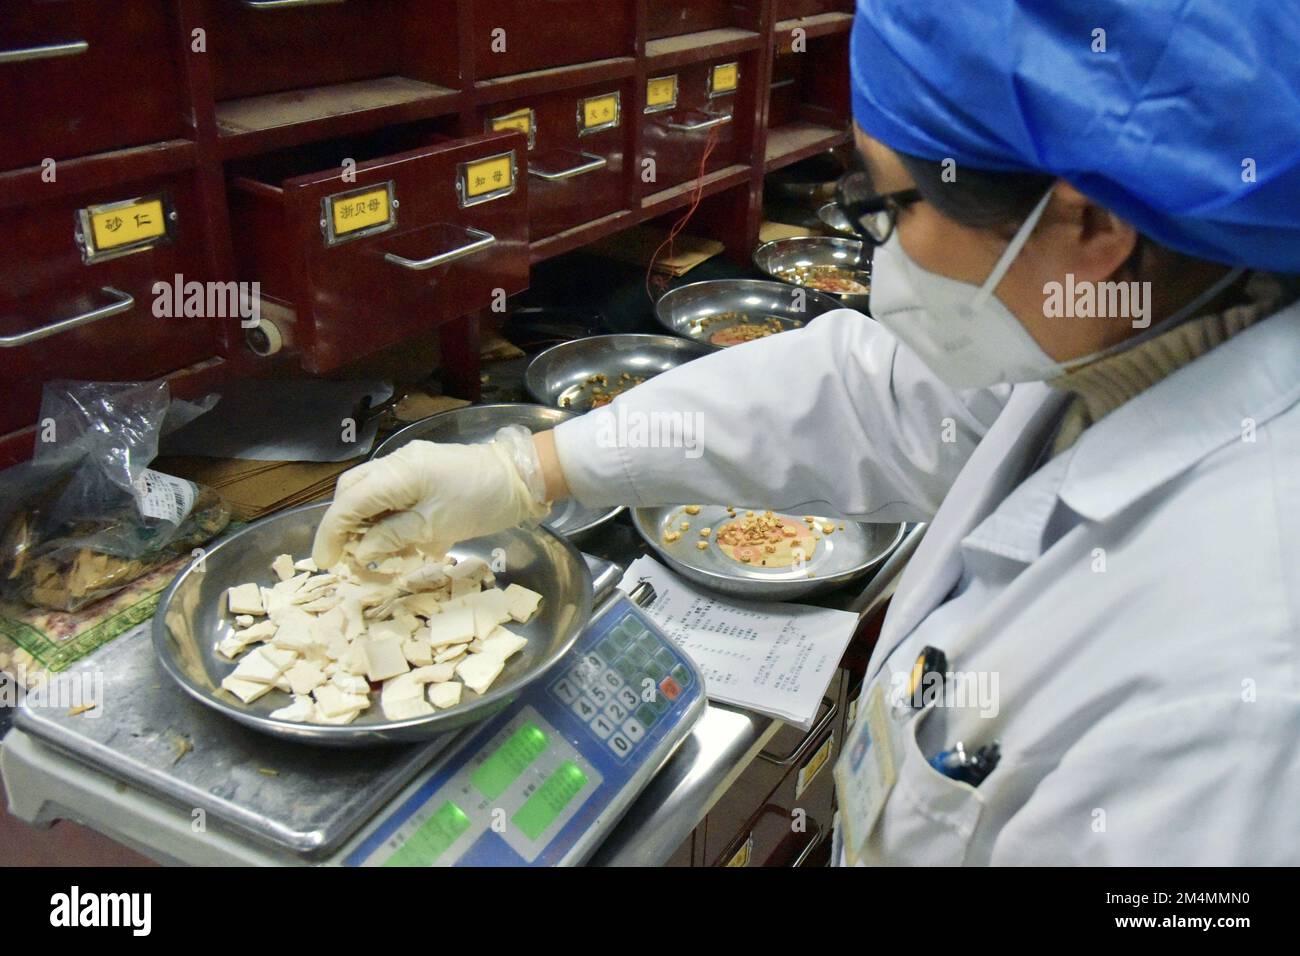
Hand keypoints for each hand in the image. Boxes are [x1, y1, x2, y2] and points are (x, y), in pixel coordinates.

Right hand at [311, 440, 548, 567]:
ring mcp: (411, 465)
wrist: (523, 477)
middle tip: (350, 558)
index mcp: (396, 474)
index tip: (325, 564)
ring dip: (368, 524)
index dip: (331, 535)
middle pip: (352, 494)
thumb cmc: (481, 501)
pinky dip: (389, 518)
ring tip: (380, 555)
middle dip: (345, 526)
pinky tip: (401, 542)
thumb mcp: (435, 528)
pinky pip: (394, 494)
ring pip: (371, 494)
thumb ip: (393, 537)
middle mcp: (396, 464)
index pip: (347, 504)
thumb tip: (362, 551)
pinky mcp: (426, 472)